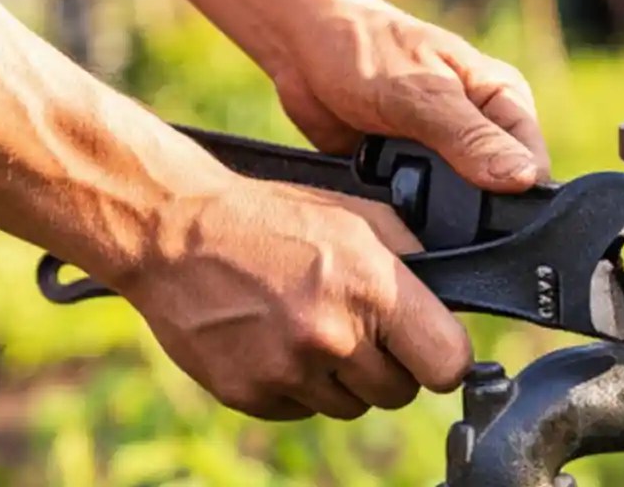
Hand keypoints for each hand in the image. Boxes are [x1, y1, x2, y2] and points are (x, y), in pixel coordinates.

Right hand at [119, 173, 472, 420]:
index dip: (441, 356)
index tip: (427, 346)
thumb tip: (448, 300)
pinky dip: (296, 385)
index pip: (448, 365)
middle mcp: (333, 337)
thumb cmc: (271, 217)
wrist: (174, 231)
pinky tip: (276, 340)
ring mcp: (288, 371)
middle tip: (357, 326)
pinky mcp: (250, 394)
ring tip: (310, 326)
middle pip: (399, 393)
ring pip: (351, 406)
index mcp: (371, 288)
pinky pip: (301, 410)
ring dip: (342, 378)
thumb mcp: (356, 214)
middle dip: (388, 365)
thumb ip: (412, 259)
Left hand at [271, 3, 551, 191]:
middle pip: (499, 196)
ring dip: (433, 217)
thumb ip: (469, 138)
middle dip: (471, 214)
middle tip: (431, 207)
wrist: (301, 47)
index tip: (491, 220)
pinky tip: (385, 211)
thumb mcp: (420, 94)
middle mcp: (482, 131)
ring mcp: (446, 156)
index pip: (533, 167)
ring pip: (458, 211)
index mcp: (503, 101)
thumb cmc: (365, 50)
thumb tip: (523, 178)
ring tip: (402, 202)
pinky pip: (418, 212)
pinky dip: (403, 215)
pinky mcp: (409, 175)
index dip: (518, 199)